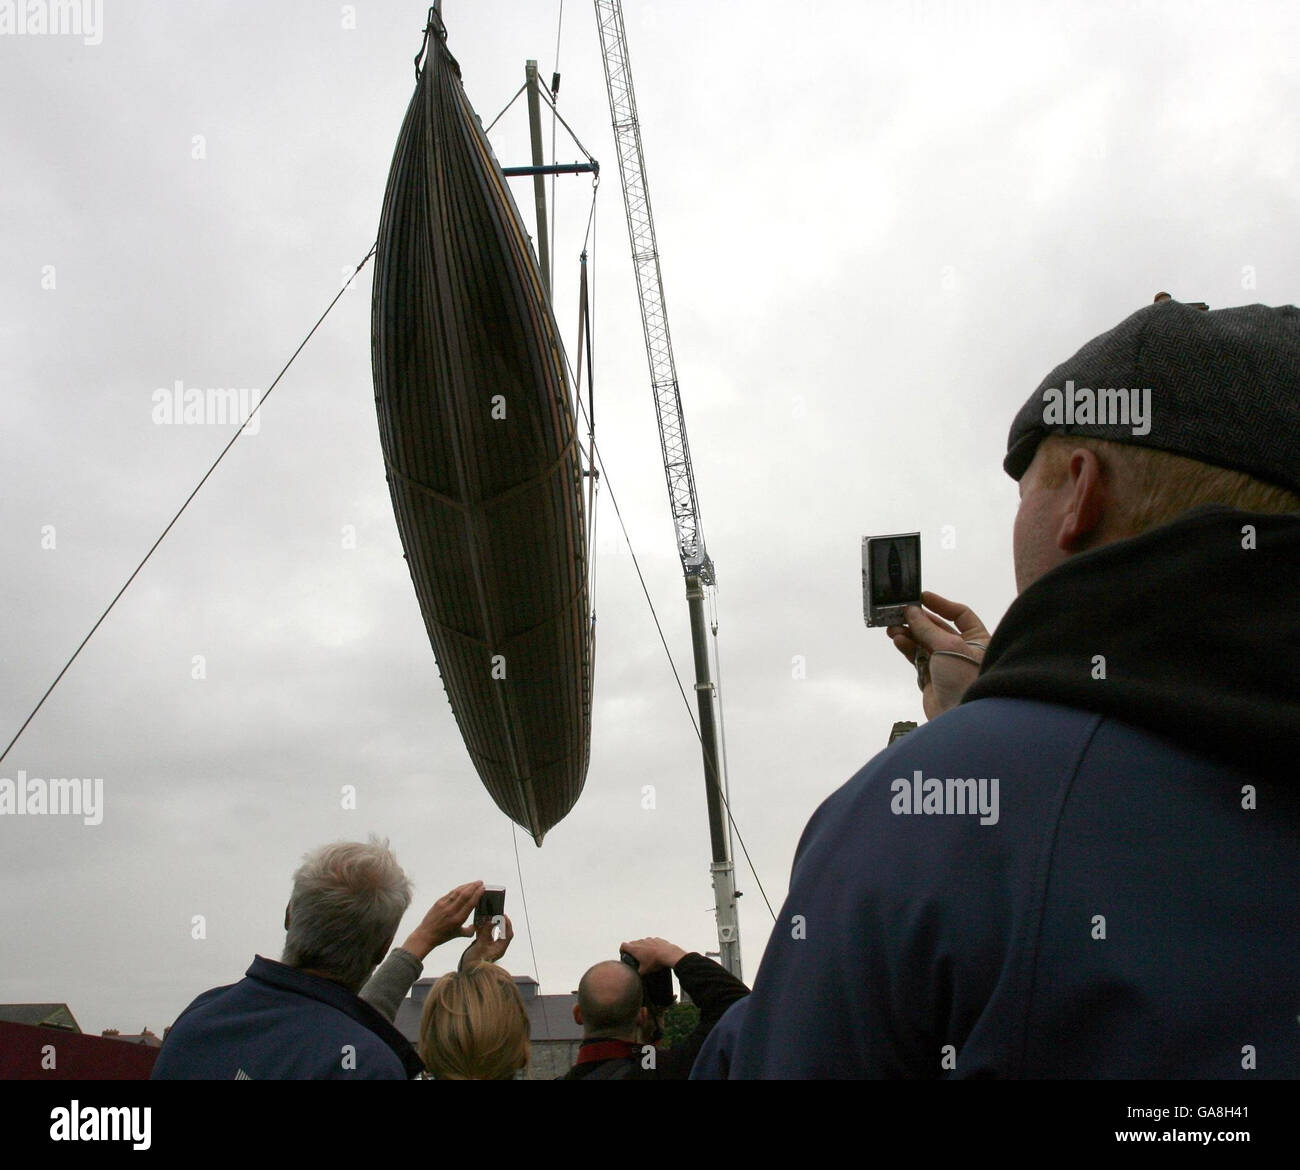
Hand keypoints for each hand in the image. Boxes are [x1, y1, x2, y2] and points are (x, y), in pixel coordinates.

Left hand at [401, 880, 482, 960]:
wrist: (426, 935)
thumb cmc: (443, 936)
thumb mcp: (458, 934)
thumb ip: (469, 931)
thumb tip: (476, 926)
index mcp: (458, 919)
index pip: (470, 903)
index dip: (477, 894)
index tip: (483, 889)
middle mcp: (451, 911)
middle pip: (465, 895)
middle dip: (474, 887)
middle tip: (481, 883)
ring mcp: (444, 905)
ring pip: (458, 892)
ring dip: (467, 886)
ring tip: (474, 883)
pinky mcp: (438, 902)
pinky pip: (450, 893)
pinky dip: (458, 889)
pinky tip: (463, 887)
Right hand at [461, 913, 513, 968]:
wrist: (467, 972)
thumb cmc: (474, 962)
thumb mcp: (480, 946)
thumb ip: (486, 933)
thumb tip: (491, 921)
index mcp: (500, 949)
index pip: (508, 934)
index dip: (507, 924)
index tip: (503, 915)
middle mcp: (497, 948)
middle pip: (502, 932)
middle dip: (499, 923)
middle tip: (495, 914)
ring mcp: (490, 947)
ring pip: (493, 933)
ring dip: (490, 925)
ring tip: (486, 917)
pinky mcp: (483, 947)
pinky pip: (486, 936)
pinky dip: (483, 929)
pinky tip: (478, 924)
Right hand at [619, 936, 686, 974]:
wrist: (668, 954)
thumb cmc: (655, 962)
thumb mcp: (644, 971)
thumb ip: (638, 972)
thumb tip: (637, 975)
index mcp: (635, 949)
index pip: (623, 945)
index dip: (622, 950)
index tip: (624, 954)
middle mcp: (640, 942)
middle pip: (632, 943)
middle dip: (632, 950)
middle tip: (636, 957)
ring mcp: (649, 939)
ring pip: (642, 942)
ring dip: (642, 947)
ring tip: (647, 955)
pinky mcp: (656, 939)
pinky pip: (651, 942)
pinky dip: (651, 946)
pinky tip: (655, 952)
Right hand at [886, 591, 990, 719]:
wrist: (960, 716)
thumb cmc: (965, 679)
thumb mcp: (948, 646)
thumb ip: (926, 627)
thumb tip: (911, 610)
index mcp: (978, 640)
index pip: (961, 615)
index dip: (942, 604)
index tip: (922, 597)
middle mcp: (964, 650)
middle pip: (938, 628)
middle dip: (919, 620)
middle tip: (900, 611)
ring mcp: (947, 664)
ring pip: (924, 642)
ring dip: (909, 633)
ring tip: (893, 627)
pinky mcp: (932, 677)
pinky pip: (917, 657)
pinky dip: (907, 647)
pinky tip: (898, 639)